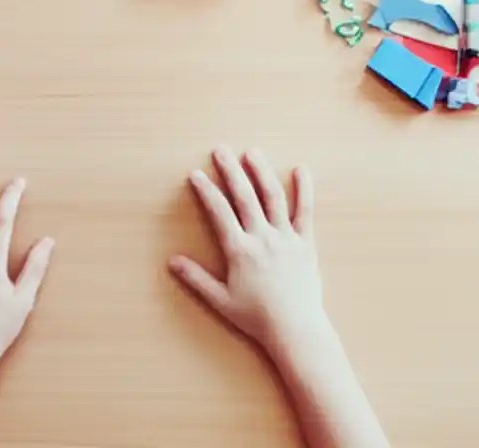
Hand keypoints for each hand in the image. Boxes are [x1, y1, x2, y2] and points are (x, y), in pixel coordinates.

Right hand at [169, 147, 328, 355]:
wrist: (295, 328)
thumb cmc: (256, 317)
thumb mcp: (220, 300)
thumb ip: (196, 278)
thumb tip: (172, 261)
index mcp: (240, 251)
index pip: (219, 212)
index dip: (206, 191)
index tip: (196, 174)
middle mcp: (262, 238)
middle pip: (245, 197)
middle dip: (230, 171)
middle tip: (220, 150)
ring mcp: (286, 238)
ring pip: (273, 197)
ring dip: (261, 172)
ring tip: (252, 153)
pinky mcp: (305, 243)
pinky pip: (306, 211)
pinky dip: (304, 189)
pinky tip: (300, 169)